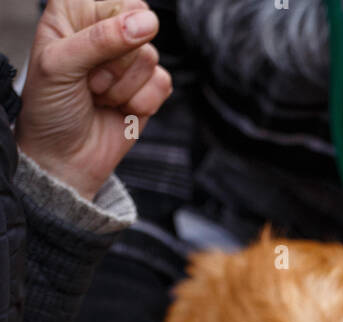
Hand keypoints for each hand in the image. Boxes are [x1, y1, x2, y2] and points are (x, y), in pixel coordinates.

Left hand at [16, 0, 171, 201]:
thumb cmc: (51, 108)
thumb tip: (149, 22)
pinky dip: (139, 104)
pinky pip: (163, 84)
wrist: (64, 158)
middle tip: (90, 83)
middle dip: (116, 65)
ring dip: (122, 89)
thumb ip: (101, 39)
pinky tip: (117, 110)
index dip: (108, 37)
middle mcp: (105, 28)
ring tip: (98, 97)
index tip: (80, 59)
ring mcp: (129, 58)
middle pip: (141, 28)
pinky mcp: (148, 87)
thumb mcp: (60, 65)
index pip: (119, 5)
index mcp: (77, 10)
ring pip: (151, 58)